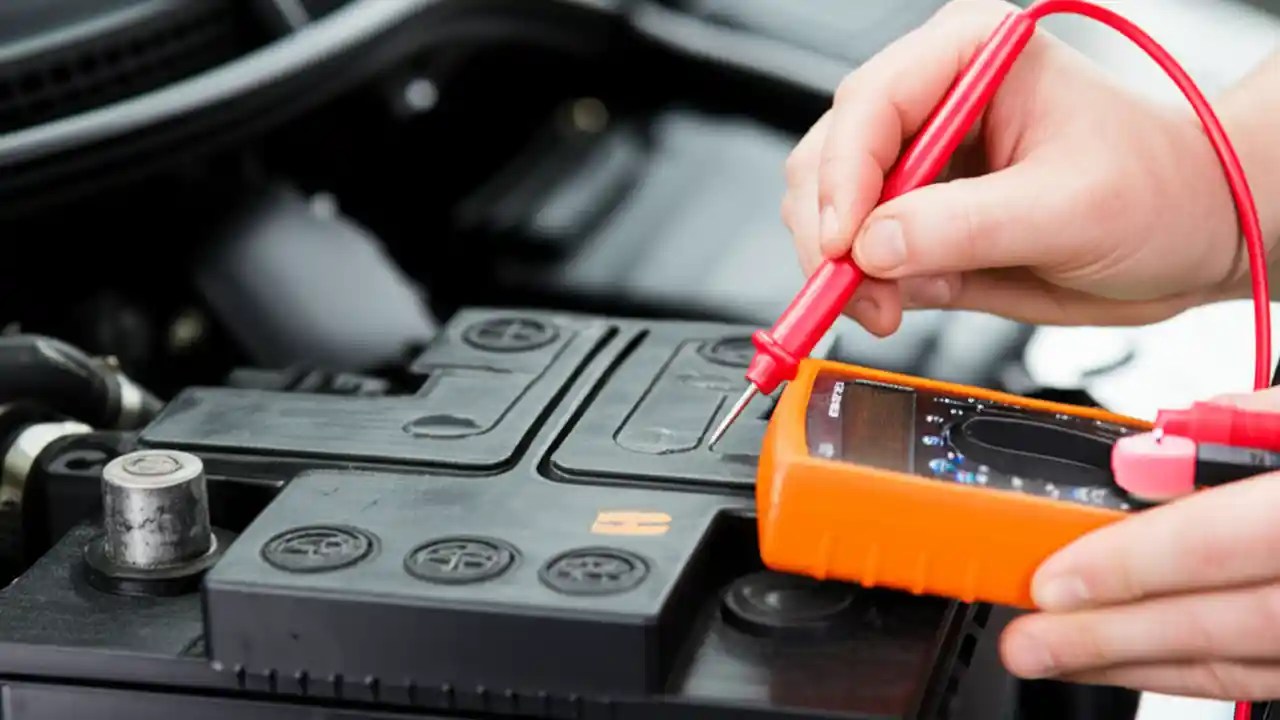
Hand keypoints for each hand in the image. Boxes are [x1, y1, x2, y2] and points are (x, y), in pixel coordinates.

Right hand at [782, 0, 1244, 336]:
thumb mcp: (1069, 210)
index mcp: (972, 56)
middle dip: (832, 232)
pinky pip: (858, 249)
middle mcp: (934, 97)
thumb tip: (872, 248)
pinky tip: (912, 296)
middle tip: (857, 294)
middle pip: (831, 155)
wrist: (1190, 234)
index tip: (843, 247)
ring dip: (845, 266)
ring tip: (891, 303)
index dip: (843, 179)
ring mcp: (920, 157)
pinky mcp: (916, 211)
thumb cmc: (1159, 192)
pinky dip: (867, 283)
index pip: (871, 105)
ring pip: (829, 205)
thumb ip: (965, 228)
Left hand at [1000, 390, 1279, 699]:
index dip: (1126, 565)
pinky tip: (1124, 661)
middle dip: (1107, 634)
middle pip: (1215, 622)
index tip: (1053, 581)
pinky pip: (1255, 673)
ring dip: (1133, 662)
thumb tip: (1150, 448)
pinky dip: (1183, 669)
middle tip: (1027, 640)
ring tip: (1054, 658)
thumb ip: (1236, 424)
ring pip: (1233, 663)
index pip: (1214, 543)